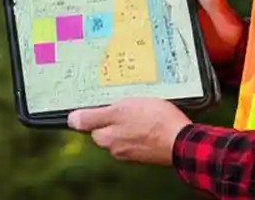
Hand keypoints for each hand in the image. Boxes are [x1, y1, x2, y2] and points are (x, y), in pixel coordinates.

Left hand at [67, 98, 190, 164]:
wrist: (182, 140)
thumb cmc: (152, 122)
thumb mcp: (120, 110)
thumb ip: (94, 117)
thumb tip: (72, 120)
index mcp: (107, 139)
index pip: (92, 124)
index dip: (99, 110)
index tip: (108, 101)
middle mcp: (116, 149)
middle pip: (107, 128)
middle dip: (115, 114)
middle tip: (128, 101)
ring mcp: (132, 152)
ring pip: (124, 131)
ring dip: (130, 120)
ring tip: (143, 108)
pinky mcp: (146, 152)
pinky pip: (138, 136)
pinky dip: (142, 127)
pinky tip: (151, 118)